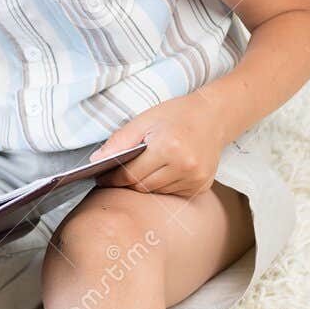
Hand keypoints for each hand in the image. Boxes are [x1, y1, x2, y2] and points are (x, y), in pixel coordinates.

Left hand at [88, 94, 229, 197]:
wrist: (214, 116)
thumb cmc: (177, 115)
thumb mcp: (144, 120)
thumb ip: (120, 141)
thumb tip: (95, 161)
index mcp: (168, 147)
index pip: (129, 174)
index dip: (111, 178)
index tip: (101, 177)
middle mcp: (184, 166)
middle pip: (142, 186)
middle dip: (126, 182)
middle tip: (117, 173)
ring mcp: (195, 179)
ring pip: (155, 192)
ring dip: (145, 184)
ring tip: (144, 167)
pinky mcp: (201, 186)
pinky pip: (171, 193)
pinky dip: (162, 185)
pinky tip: (163, 170)